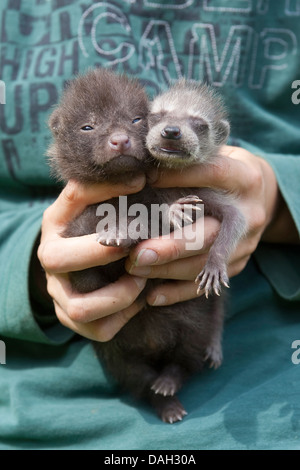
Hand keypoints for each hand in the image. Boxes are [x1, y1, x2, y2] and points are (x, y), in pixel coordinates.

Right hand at [37, 177, 146, 341]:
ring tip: (141, 282)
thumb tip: (138, 179)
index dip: (104, 192)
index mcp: (55, 225)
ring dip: (117, 297)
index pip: (73, 199)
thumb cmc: (92, 229)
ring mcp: (58, 294)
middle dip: (100, 255)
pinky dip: (123, 318)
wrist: (74, 263)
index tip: (139, 185)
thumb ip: (107, 188)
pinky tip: (139, 301)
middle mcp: (50, 261)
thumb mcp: (92, 204)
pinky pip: (98, 330)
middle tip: (134, 250)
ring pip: (79, 309)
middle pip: (58, 260)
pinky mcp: (72, 318)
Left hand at [126, 145, 288, 305]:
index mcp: (244, 178)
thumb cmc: (225, 174)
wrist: (260, 196)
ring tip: (133, 269)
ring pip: (203, 264)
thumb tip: (144, 167)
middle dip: (170, 247)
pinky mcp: (238, 264)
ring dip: (166, 270)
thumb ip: (188, 163)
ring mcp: (246, 244)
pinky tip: (152, 295)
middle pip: (207, 234)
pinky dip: (177, 292)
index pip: (212, 175)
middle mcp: (248, 214)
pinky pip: (207, 283)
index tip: (147, 179)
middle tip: (137, 254)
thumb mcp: (214, 157)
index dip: (179, 177)